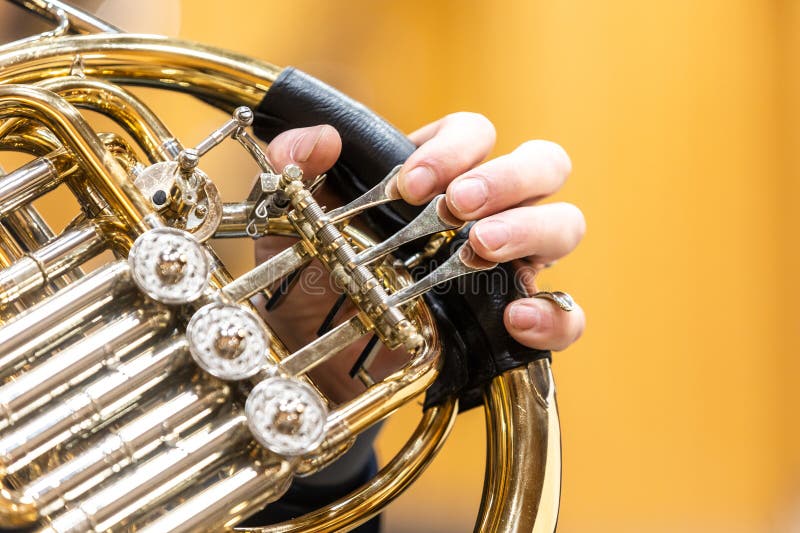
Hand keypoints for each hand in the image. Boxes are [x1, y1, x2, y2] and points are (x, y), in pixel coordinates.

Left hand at [255, 114, 584, 401]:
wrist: (316, 356)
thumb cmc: (314, 276)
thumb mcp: (292, 219)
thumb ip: (294, 167)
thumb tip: (321, 138)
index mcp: (441, 176)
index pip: (475, 133)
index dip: (452, 149)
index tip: (408, 185)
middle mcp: (486, 213)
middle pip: (542, 166)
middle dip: (505, 178)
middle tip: (457, 207)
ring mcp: (507, 266)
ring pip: (564, 225)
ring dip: (528, 230)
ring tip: (479, 247)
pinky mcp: (510, 324)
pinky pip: (566, 314)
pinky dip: (553, 314)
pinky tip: (515, 317)